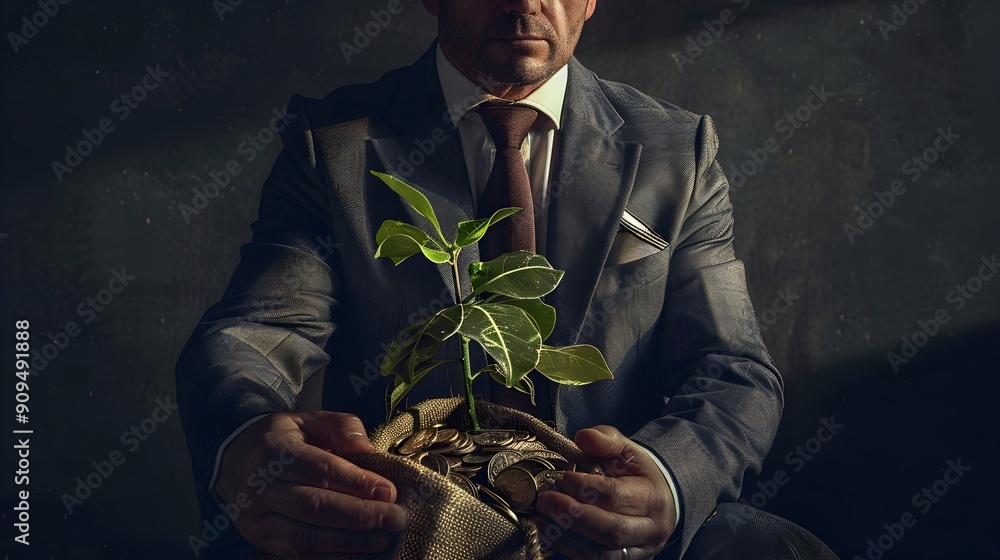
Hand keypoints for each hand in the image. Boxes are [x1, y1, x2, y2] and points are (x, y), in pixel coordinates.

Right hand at [214, 411, 406, 558]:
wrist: (231, 459)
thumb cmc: (281, 439)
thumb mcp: (307, 419)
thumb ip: (340, 427)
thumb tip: (367, 448)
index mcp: (275, 451)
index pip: (321, 470)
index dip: (357, 483)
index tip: (390, 492)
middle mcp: (262, 487)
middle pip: (315, 507)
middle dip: (360, 517)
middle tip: (396, 519)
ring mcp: (257, 517)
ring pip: (305, 537)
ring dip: (348, 542)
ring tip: (382, 539)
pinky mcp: (259, 538)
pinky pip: (295, 554)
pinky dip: (327, 557)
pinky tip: (356, 554)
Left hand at [533, 425, 676, 559]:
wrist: (660, 502)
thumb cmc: (638, 475)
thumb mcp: (628, 450)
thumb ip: (606, 441)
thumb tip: (583, 437)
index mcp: (652, 496)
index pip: (616, 495)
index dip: (586, 488)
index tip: (564, 477)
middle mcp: (650, 528)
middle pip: (611, 529)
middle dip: (574, 516)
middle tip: (546, 501)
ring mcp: (639, 551)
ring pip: (604, 554)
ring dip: (568, 540)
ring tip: (541, 523)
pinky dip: (571, 553)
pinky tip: (550, 538)